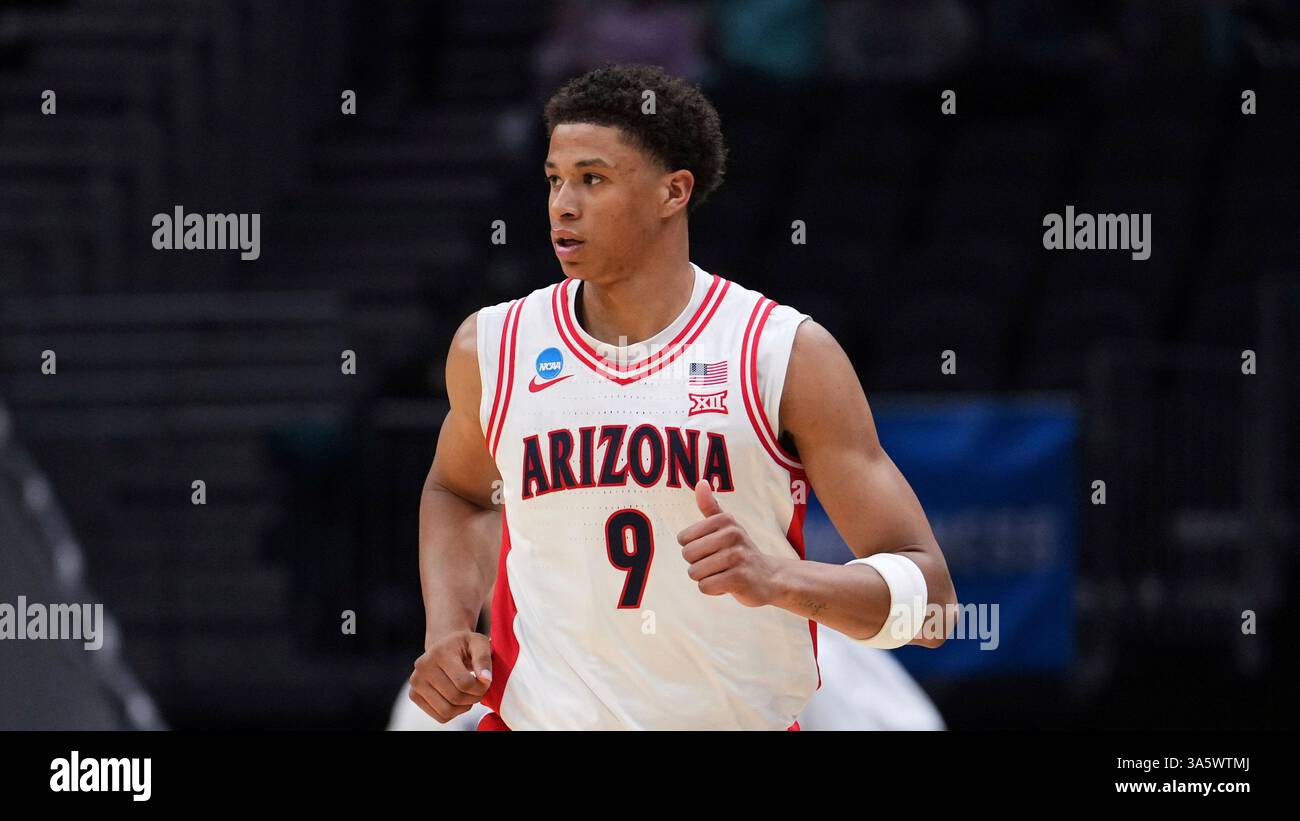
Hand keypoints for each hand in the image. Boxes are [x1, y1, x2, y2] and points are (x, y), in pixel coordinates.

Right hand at [409, 629, 492, 722]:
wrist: (445, 647)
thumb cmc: (464, 646)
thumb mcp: (479, 643)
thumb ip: (484, 659)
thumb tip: (485, 679)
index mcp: (439, 652)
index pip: (464, 683)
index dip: (481, 688)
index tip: (486, 682)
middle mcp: (423, 667)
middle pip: (455, 697)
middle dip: (474, 698)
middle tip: (479, 690)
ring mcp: (416, 682)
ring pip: (447, 710)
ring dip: (464, 707)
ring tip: (469, 694)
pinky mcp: (414, 695)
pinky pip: (439, 716)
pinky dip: (454, 713)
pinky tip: (458, 700)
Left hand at [676, 479, 785, 606]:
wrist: (770, 577)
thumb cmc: (741, 551)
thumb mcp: (728, 527)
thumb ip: (711, 507)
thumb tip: (701, 483)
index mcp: (725, 521)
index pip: (683, 538)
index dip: (693, 548)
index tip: (712, 550)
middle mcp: (732, 535)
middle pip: (688, 555)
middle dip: (698, 564)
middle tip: (718, 564)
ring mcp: (737, 557)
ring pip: (695, 572)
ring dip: (706, 578)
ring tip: (724, 573)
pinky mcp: (739, 578)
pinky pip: (706, 586)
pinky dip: (713, 589)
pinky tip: (728, 584)